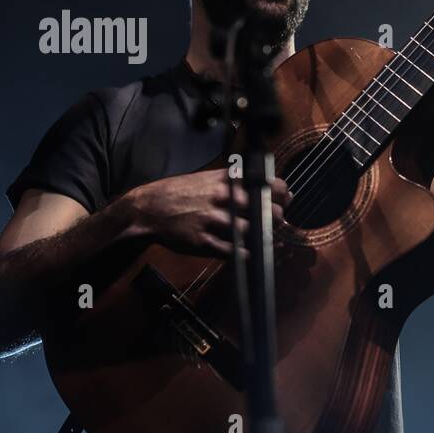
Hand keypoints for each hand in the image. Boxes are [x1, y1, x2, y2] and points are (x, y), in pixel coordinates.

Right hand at [128, 169, 291, 258]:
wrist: (148, 208)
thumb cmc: (183, 193)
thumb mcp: (210, 178)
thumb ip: (238, 182)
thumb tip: (270, 187)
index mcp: (228, 181)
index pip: (272, 185)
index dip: (284, 197)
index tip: (285, 203)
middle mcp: (224, 198)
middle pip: (269, 212)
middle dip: (278, 222)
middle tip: (275, 225)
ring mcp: (214, 220)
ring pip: (255, 233)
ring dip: (265, 240)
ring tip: (266, 241)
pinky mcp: (204, 242)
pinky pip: (235, 252)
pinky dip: (247, 254)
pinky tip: (250, 252)